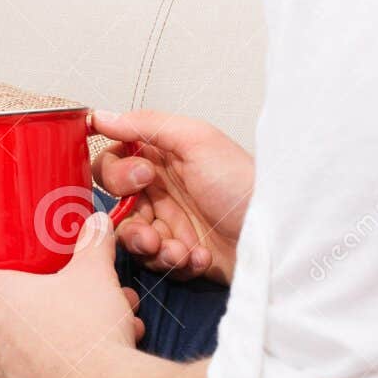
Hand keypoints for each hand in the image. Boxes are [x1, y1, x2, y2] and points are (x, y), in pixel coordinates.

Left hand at [0, 213, 141, 377]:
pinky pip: (38, 369)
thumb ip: (93, 245)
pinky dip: (63, 358)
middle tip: (59, 286)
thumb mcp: (94, 275)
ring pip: (21, 339)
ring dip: (54, 326)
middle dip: (26, 295)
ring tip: (99, 319)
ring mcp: (2, 375)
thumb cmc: (85, 334)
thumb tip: (97, 225)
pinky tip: (101, 351)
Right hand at [90, 108, 253, 285]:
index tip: (141, 179)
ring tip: (177, 250)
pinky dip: (175, 262)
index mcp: (162, 156)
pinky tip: (199, 256)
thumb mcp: (197, 140)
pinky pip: (156, 262)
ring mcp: (171, 223)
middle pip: (116, 204)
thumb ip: (146, 124)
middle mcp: (162, 189)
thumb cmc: (242, 183)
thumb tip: (101, 116)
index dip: (117, 173)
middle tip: (152, 229)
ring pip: (132, 237)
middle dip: (129, 220)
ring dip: (150, 247)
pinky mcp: (181, 254)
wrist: (276, 237)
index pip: (114, 161)